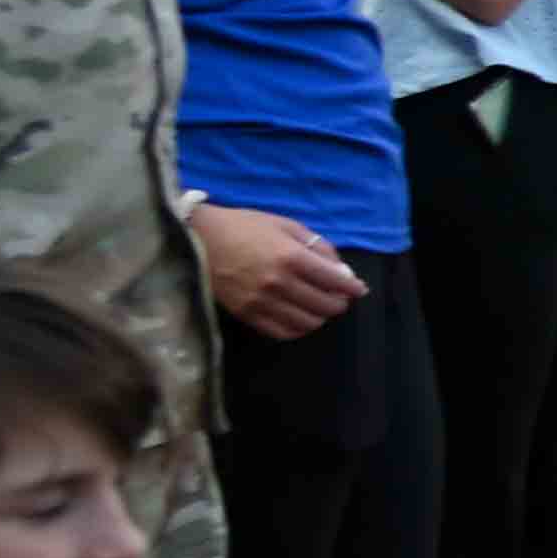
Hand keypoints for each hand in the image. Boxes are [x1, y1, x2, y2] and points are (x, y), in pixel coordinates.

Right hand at [192, 203, 362, 339]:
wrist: (198, 238)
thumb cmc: (244, 227)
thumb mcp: (285, 226)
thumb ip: (318, 247)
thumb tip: (343, 272)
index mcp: (290, 257)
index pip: (335, 281)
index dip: (353, 288)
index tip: (358, 289)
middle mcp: (278, 282)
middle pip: (325, 305)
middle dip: (339, 302)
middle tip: (339, 298)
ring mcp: (260, 301)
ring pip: (307, 322)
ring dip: (320, 317)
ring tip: (319, 307)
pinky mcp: (245, 314)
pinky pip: (282, 332)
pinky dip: (298, 328)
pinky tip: (299, 317)